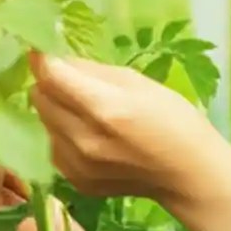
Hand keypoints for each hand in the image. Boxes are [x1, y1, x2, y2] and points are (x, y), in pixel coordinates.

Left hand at [28, 52, 230, 209]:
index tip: (42, 49)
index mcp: (104, 108)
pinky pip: (54, 146)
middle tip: (71, 80)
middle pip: (40, 98)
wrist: (189, 174)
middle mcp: (83, 138)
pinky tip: (91, 136)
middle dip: (50, 83)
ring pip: (44, 122)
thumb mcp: (139, 82)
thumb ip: (94, 71)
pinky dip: (64, 135)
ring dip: (57, 110)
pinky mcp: (76, 181)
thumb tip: (59, 59)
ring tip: (86, 111)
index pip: (51, 75)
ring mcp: (77, 165)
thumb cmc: (174, 120)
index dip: (42, 58)